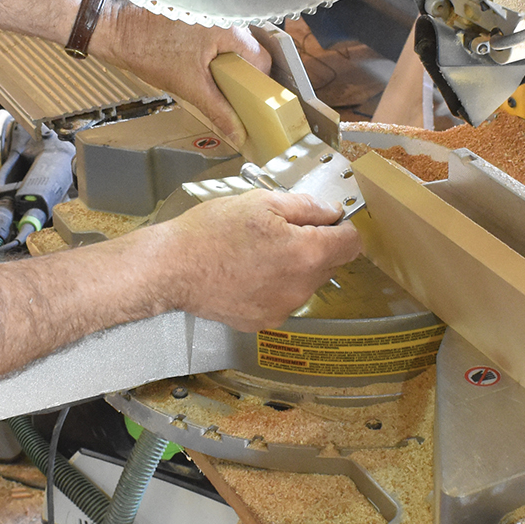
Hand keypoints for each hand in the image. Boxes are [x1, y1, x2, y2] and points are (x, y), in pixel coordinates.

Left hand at [88, 0, 269, 146]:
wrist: (116, 32)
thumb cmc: (146, 48)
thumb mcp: (189, 87)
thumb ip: (218, 111)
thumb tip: (236, 132)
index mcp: (228, 29)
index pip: (261, 59)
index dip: (259, 84)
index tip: (252, 100)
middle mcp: (223, 16)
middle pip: (249, 52)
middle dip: (242, 76)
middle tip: (231, 95)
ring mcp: (209, 14)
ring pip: (232, 46)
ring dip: (227, 66)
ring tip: (213, 83)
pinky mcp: (196, 17)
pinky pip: (216, 40)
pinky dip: (213, 56)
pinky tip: (200, 69)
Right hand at [144, 190, 363, 329]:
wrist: (172, 268)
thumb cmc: (211, 232)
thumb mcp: (261, 202)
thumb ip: (306, 207)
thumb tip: (332, 211)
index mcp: (307, 253)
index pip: (352, 243)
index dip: (342, 227)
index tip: (327, 220)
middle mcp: (301, 287)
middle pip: (330, 264)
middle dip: (316, 245)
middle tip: (280, 231)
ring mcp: (284, 308)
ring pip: (305, 282)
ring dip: (294, 267)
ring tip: (258, 252)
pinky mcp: (265, 321)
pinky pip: (283, 299)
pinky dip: (273, 286)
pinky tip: (247, 272)